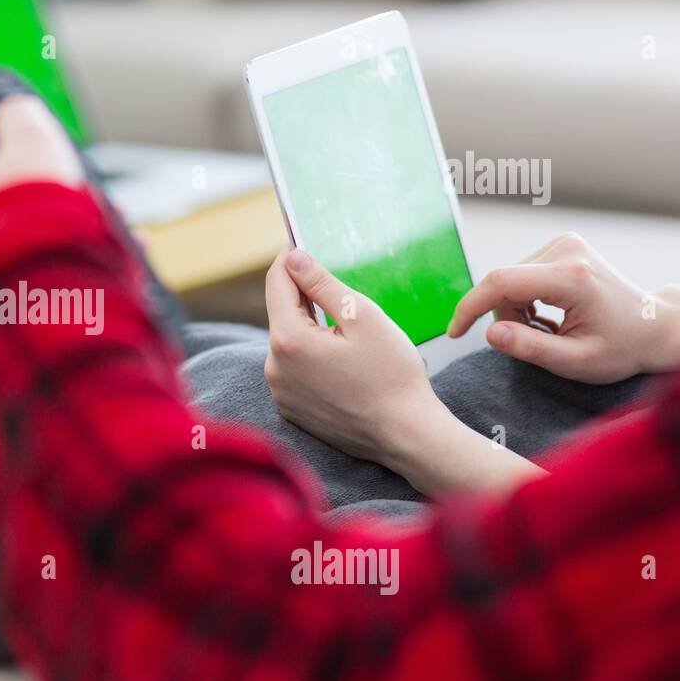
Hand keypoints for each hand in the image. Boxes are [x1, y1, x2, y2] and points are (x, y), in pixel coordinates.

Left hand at [264, 249, 544, 495]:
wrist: (406, 435)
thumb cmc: (391, 374)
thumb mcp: (362, 316)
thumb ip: (322, 284)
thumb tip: (293, 258)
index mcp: (288, 340)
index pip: (276, 284)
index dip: (289, 260)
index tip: (300, 245)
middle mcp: (274, 367)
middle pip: (282, 315)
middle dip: (304, 298)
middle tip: (335, 287)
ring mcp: (280, 391)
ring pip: (289, 344)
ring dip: (309, 330)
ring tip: (347, 333)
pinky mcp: (291, 410)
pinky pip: (295, 371)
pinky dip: (311, 358)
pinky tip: (343, 363)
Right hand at [447, 232, 665, 383]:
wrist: (653, 325)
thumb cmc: (621, 348)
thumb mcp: (576, 361)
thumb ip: (530, 348)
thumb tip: (489, 333)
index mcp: (571, 277)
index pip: (500, 282)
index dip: (469, 307)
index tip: (454, 333)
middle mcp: (567, 250)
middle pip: (503, 282)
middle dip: (504, 316)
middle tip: (535, 342)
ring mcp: (565, 243)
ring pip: (509, 278)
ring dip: (515, 308)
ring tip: (548, 329)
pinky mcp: (563, 245)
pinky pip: (521, 273)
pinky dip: (525, 298)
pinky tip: (549, 313)